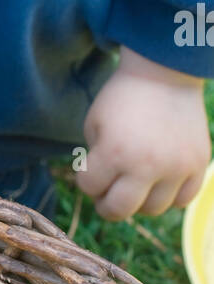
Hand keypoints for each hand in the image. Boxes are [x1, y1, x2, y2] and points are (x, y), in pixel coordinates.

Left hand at [80, 47, 209, 219]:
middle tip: (107, 191)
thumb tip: (102, 192)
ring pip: (152, 209)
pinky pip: (183, 200)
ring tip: (136, 181)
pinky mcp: (198, 164)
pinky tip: (160, 180)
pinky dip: (169, 196)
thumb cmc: (122, 99)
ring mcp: (176, 167)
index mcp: (115, 153)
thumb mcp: (94, 125)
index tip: (91, 166)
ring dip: (139, 200)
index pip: (89, 188)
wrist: (164, 74)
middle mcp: (147, 165)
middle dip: (106, 204)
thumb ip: (93, 161)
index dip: (85, 178)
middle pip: (119, 210)